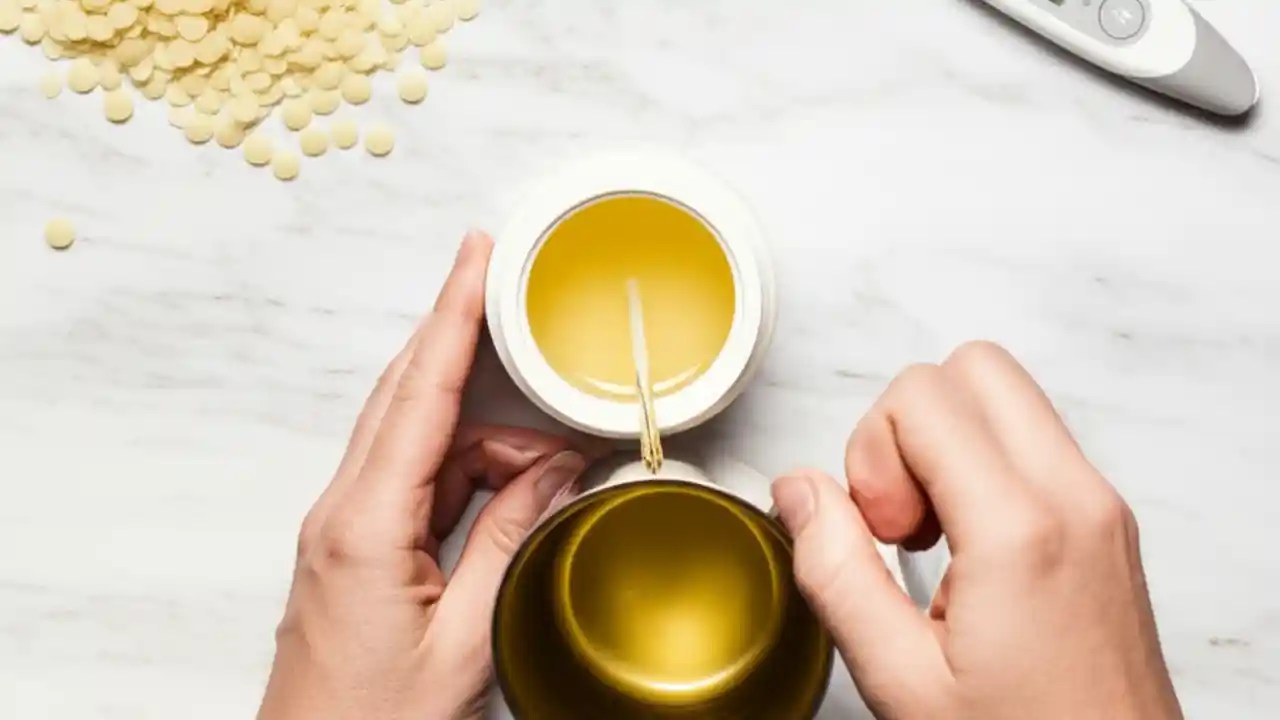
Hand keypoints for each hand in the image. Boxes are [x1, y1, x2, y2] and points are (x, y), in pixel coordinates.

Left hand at [259, 232, 604, 719]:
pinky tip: (514, 486)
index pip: (420, 395)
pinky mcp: (356, 546)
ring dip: (487, 435)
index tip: (475, 259)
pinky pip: (417, 478)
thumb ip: (509, 538)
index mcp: (366, 526)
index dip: (452, 318)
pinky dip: (469, 470)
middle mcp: (344, 512)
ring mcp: (345, 527)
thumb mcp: (467, 636)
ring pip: (420, 438)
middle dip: (462, 340)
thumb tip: (552, 468)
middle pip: (409, 396)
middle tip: (506, 292)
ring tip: (551, 459)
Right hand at [771, 342, 1181, 719]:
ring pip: (1003, 395)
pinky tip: (965, 551)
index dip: (872, 454)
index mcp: (1022, 530)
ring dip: (946, 446)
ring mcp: (1101, 506)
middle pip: (972, 368)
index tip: (880, 533)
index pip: (923, 395)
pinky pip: (1030, 441)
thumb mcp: (902, 679)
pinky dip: (981, 469)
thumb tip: (798, 488)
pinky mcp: (1107, 523)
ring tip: (932, 539)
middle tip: (901, 520)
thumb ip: (836, 571)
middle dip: (910, 428)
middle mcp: (1076, 498)